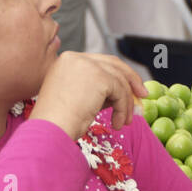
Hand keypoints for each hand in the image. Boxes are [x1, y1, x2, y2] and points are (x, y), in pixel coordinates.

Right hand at [32, 51, 149, 137]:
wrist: (49, 132)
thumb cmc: (58, 123)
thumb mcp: (77, 99)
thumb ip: (97, 90)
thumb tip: (121, 93)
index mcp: (66, 61)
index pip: (98, 63)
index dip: (116, 75)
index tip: (129, 90)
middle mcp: (75, 58)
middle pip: (113, 64)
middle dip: (130, 80)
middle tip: (142, 96)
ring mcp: (87, 65)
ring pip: (119, 80)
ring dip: (126, 102)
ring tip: (124, 122)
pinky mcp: (99, 77)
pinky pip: (120, 92)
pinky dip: (123, 108)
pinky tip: (117, 123)